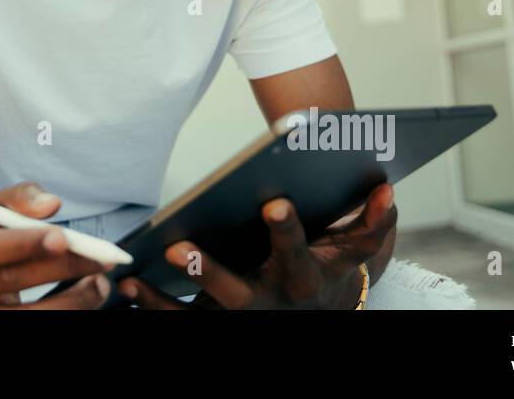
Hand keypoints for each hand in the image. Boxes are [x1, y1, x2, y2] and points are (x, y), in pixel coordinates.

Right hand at [0, 181, 113, 309]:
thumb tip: (51, 204)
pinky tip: (87, 298)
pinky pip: (34, 324)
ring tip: (100, 283)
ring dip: (72, 300)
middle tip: (100, 258)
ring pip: (27, 315)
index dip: (22, 244)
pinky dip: (67, 312)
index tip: (63, 238)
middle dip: (60, 268)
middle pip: (9, 280)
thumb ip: (22, 198)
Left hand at [121, 183, 395, 309]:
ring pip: (201, 316)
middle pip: (239, 296)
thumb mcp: (354, 250)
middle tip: (180, 248)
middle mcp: (271, 304)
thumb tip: (386, 188)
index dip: (286, 230)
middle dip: (209, 273)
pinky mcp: (215, 324)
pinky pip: (181, 322)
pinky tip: (127, 285)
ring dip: (165, 300)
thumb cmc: (328, 270)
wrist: (318, 317)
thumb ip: (373, 221)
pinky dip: (153, 306)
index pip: (296, 252)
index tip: (272, 201)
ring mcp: (241, 318)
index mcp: (304, 278)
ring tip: (134, 277)